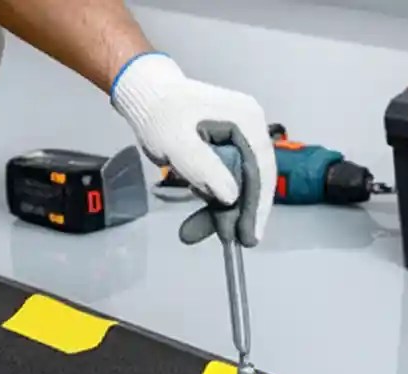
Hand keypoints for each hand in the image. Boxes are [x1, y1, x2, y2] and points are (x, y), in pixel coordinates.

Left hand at [110, 52, 274, 246]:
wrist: (146, 96)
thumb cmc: (160, 115)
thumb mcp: (178, 145)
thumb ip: (206, 170)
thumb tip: (232, 198)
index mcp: (246, 120)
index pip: (261, 170)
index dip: (257, 206)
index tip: (250, 237)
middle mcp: (250, 127)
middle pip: (253, 180)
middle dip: (237, 213)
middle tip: (229, 242)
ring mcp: (240, 138)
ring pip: (238, 184)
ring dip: (220, 211)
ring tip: (194, 231)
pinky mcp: (228, 147)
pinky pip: (227, 179)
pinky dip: (212, 199)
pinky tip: (199, 218)